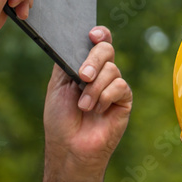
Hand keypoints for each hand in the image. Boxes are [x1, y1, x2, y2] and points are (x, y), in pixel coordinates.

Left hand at [42, 26, 131, 177]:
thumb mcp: (57, 86)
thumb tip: (75, 41)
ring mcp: (113, 87)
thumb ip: (66, 62)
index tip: (91, 35)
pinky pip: (120, 87)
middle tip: (82, 77)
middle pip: (106, 49)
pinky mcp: (124, 101)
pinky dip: (105, 97)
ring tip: (83, 107)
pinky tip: (97, 111)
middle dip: (93, 60)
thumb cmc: (60, 121)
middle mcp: (100, 74)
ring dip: (94, 88)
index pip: (97, 42)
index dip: (99, 34)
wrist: (69, 148)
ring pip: (112, 70)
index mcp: (84, 66)